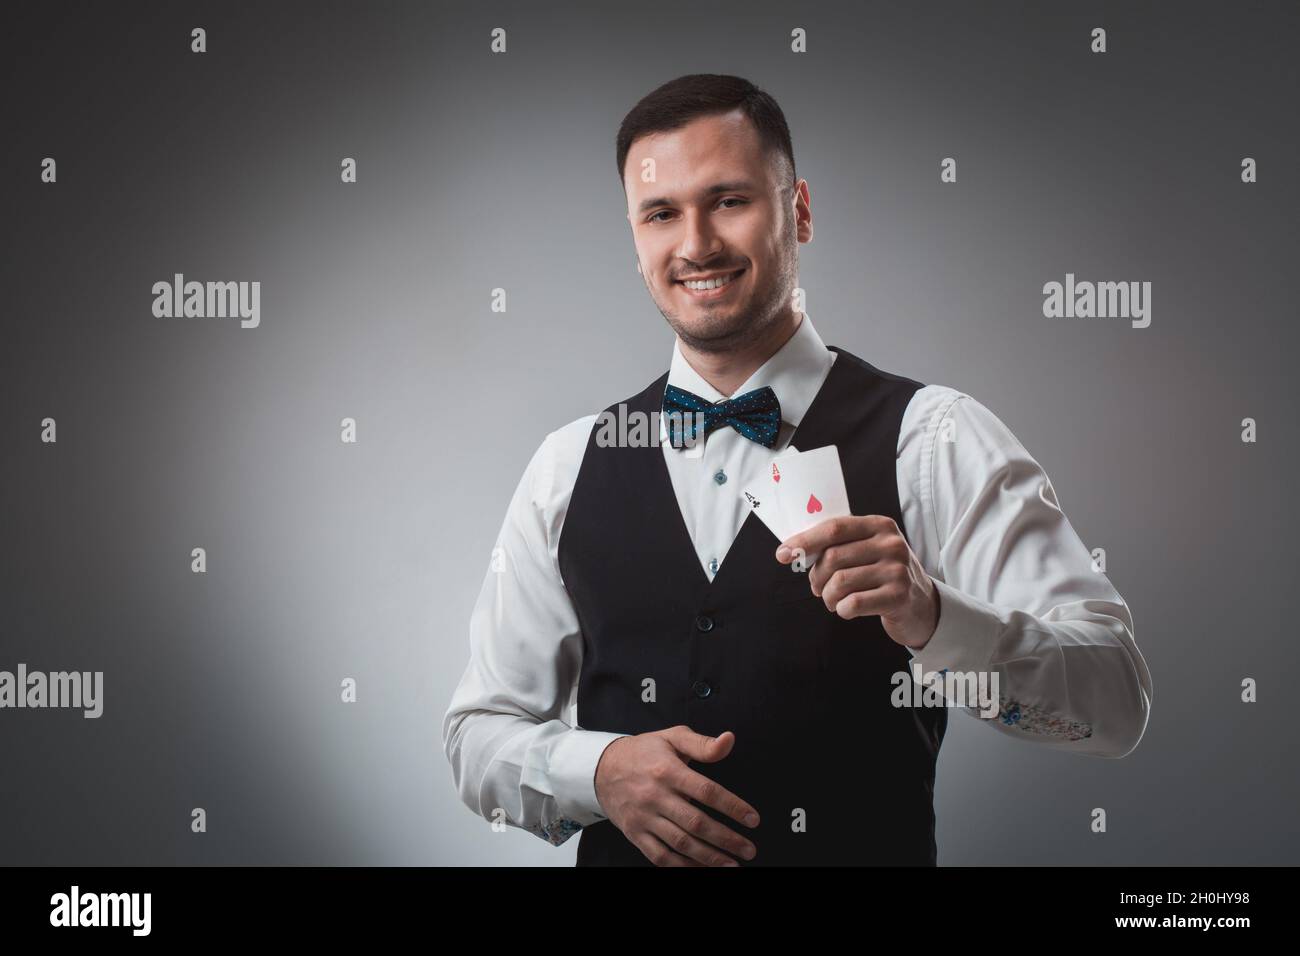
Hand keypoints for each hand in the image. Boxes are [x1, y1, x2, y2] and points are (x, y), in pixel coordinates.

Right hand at [593, 726, 759, 866]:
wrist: (601, 769)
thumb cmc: (643, 752)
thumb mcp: (672, 738)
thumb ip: (703, 743)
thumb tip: (729, 740)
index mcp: (668, 770)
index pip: (706, 791)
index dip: (732, 807)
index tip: (753, 819)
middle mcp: (656, 796)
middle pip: (696, 822)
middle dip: (727, 839)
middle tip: (749, 849)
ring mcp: (644, 818)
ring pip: (681, 843)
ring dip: (709, 857)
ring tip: (732, 864)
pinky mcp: (635, 834)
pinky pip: (661, 856)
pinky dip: (682, 866)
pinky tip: (701, 868)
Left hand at [775, 515, 940, 650]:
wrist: (920, 603)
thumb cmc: (882, 574)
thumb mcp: (868, 550)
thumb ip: (838, 545)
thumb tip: (791, 550)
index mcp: (879, 525)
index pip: (834, 528)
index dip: (805, 541)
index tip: (782, 554)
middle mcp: (891, 543)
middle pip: (833, 557)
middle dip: (816, 577)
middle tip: (817, 588)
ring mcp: (897, 569)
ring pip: (840, 582)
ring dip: (828, 597)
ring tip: (833, 600)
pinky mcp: (898, 595)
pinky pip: (853, 603)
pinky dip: (842, 609)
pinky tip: (847, 609)